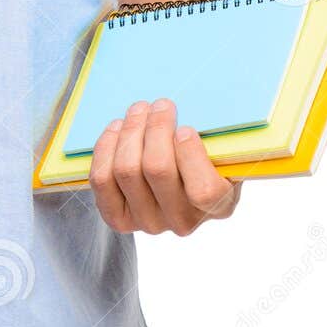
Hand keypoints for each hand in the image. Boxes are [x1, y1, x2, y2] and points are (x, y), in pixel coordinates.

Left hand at [89, 97, 242, 235]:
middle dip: (155, 128)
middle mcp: (183, 221)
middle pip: (157, 170)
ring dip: (130, 131)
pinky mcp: (118, 218)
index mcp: (219, 207)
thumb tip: (192, 118)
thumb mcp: (224, 147)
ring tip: (138, 110)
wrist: (179, 179)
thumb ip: (217, 138)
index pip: (203, 191)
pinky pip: (102, 180)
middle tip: (160, 105)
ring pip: (126, 171)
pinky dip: (107, 147)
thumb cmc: (206, 156)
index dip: (190, 155)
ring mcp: (149, 222)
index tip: (185, 128)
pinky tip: (118, 128)